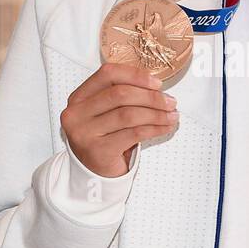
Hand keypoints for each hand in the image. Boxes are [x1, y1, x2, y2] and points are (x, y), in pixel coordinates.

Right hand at [60, 63, 179, 177]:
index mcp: (78, 97)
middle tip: (170, 102)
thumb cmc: (103, 138)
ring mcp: (85, 133)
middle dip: (151, 97)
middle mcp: (76, 113)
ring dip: (156, 114)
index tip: (157, 83)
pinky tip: (164, 127)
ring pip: (129, 114)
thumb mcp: (105, 113)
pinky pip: (134, 134)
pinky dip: (154, 129)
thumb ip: (121, 96)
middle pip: (120, 94)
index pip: (108, 74)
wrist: (93, 173)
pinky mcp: (99, 150)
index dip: (135, 76)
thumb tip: (156, 88)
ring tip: (171, 115)